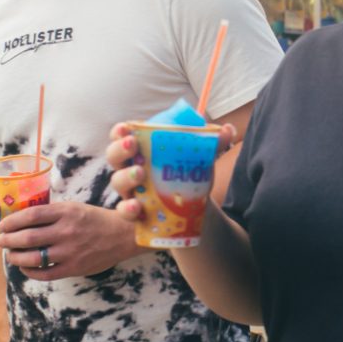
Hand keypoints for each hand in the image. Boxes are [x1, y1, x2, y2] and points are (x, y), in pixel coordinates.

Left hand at [0, 200, 137, 279]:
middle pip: (27, 237)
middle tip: (1, 241)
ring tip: (10, 255)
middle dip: (8, 240)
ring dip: (16, 257)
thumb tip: (23, 219)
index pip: (31, 215)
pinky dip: (30, 272)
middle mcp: (66, 231)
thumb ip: (52, 213)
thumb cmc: (95, 219)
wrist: (123, 235)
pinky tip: (25, 268)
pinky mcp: (74, 268)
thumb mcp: (74, 208)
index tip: (3, 225)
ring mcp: (70, 251)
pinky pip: (45, 274)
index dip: (12, 221)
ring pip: (33, 258)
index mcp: (65, 212)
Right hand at [105, 121, 236, 224]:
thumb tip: (228, 129)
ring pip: (118, 182)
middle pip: (114, 156)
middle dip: (120, 150)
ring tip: (140, 174)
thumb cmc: (188, 174)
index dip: (120, 131)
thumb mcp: (200, 158)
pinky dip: (128, 210)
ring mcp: (131, 191)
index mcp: (143, 149)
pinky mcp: (136, 213)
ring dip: (126, 177)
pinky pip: (124, 212)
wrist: (194, 208)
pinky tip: (137, 207)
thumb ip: (212, 143)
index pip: (122, 135)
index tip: (126, 128)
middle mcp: (131, 167)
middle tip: (133, 146)